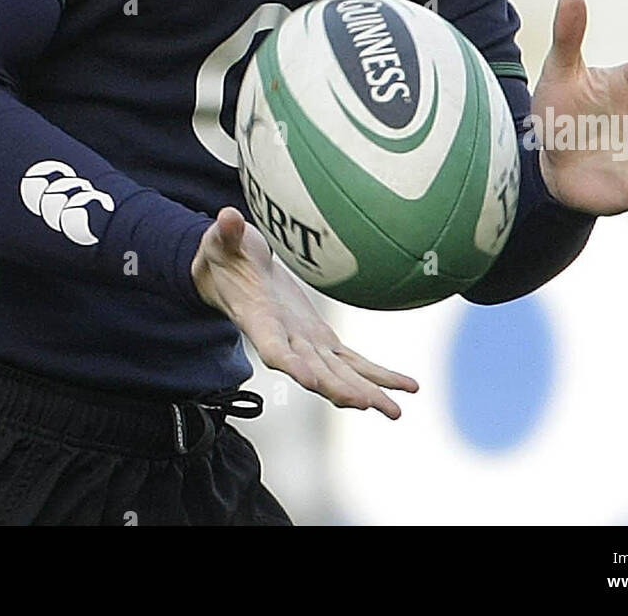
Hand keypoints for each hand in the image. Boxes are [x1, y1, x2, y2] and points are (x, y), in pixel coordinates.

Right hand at [191, 206, 418, 418]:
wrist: (233, 276)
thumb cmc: (226, 256)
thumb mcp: (221, 242)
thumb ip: (226, 234)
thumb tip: (227, 217)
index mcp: (259, 320)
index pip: (273, 348)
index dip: (290, 364)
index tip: (307, 380)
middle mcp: (284, 340)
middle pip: (313, 371)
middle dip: (338, 388)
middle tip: (365, 403)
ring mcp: (304, 343)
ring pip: (338, 374)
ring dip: (365, 392)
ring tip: (395, 410)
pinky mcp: (320, 339)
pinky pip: (352, 362)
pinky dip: (377, 375)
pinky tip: (406, 386)